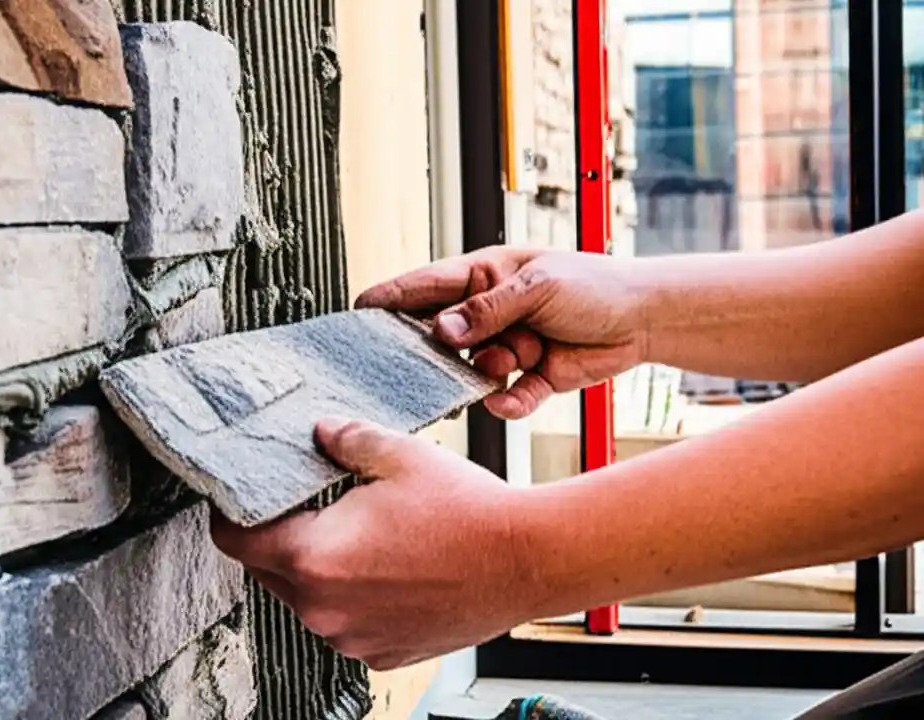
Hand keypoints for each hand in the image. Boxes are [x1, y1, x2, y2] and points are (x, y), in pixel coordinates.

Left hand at [211, 418, 538, 669]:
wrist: (529, 559)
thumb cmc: (468, 511)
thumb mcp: (398, 455)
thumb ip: (344, 439)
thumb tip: (320, 432)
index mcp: (314, 558)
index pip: (235, 542)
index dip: (230, 515)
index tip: (236, 500)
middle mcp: (324, 610)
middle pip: (268, 571)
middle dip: (277, 538)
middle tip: (303, 506)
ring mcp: (354, 638)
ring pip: (308, 600)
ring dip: (318, 570)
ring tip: (356, 534)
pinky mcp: (383, 654)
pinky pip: (347, 623)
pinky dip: (354, 598)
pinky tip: (385, 567)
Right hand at [356, 248, 647, 418]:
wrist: (644, 319)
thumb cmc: (595, 285)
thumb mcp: (538, 286)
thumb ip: (487, 309)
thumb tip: (441, 329)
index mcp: (484, 277)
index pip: (426, 286)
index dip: (393, 297)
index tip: (362, 310)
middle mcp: (489, 314)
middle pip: (441, 336)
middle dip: (435, 350)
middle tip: (426, 360)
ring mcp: (506, 347)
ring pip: (470, 371)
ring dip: (484, 372)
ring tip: (505, 363)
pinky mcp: (528, 379)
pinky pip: (505, 397)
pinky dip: (508, 402)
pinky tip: (512, 398)